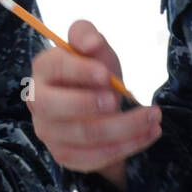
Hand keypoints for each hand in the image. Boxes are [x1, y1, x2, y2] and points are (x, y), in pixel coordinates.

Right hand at [26, 19, 160, 188]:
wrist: (100, 107)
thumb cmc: (95, 72)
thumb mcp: (95, 49)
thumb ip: (87, 34)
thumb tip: (91, 43)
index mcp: (44, 69)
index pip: (55, 68)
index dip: (80, 71)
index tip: (107, 75)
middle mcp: (38, 102)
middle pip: (55, 107)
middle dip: (89, 105)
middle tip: (120, 99)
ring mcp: (49, 132)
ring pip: (84, 135)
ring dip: (124, 127)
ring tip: (153, 116)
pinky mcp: (65, 155)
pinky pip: (95, 157)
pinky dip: (127, 146)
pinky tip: (149, 134)